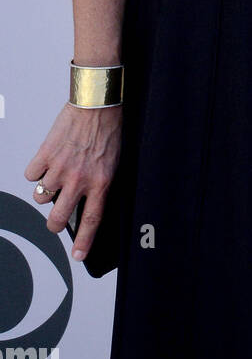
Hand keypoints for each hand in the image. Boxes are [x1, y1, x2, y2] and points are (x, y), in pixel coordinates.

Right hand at [25, 101, 121, 260]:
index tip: (78, 255)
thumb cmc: (107, 129)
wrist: (96, 102)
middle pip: (57, 218)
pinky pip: (31, 175)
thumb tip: (87, 202)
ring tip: (56, 177)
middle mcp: (79, 179)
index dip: (84, 242)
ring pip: (40, 197)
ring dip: (46, 191)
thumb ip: (98, 184)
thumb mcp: (112, 162)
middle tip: (55, 219)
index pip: (92, 220)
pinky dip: (37, 171)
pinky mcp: (45, 155)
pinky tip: (47, 162)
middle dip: (53, 224)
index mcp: (101, 182)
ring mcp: (59, 168)